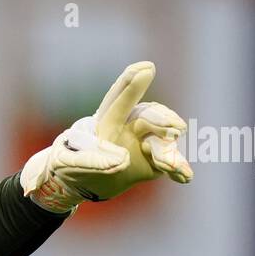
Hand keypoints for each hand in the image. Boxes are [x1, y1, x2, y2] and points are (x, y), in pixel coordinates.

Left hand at [21, 61, 191, 212]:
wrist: (89, 186)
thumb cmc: (74, 170)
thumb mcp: (70, 164)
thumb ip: (93, 160)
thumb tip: (124, 160)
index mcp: (106, 122)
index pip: (118, 101)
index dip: (131, 85)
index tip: (147, 69)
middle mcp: (130, 126)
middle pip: (148, 115)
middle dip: (160, 118)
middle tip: (173, 127)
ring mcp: (147, 141)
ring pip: (164, 139)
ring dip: (168, 152)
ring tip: (169, 166)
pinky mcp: (156, 161)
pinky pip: (172, 163)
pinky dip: (179, 168)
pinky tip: (184, 176)